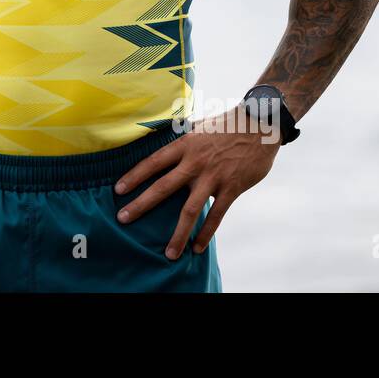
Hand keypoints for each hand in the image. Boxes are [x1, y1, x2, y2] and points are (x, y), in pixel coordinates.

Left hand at [112, 105, 280, 259]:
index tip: (118, 190)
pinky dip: (206, 233)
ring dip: (178, 233)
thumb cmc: (227, 124)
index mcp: (185, 145)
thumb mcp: (198, 126)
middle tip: (123, 219)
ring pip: (190, 210)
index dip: (134, 176)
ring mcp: (213, 177)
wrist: (260, 124)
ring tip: (168, 253)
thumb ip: (181, 137)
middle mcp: (195, 162)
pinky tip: (197, 247)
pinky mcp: (231, 188)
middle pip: (163, 187)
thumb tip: (161, 138)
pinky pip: (216, 215)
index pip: (153, 162)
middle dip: (141, 205)